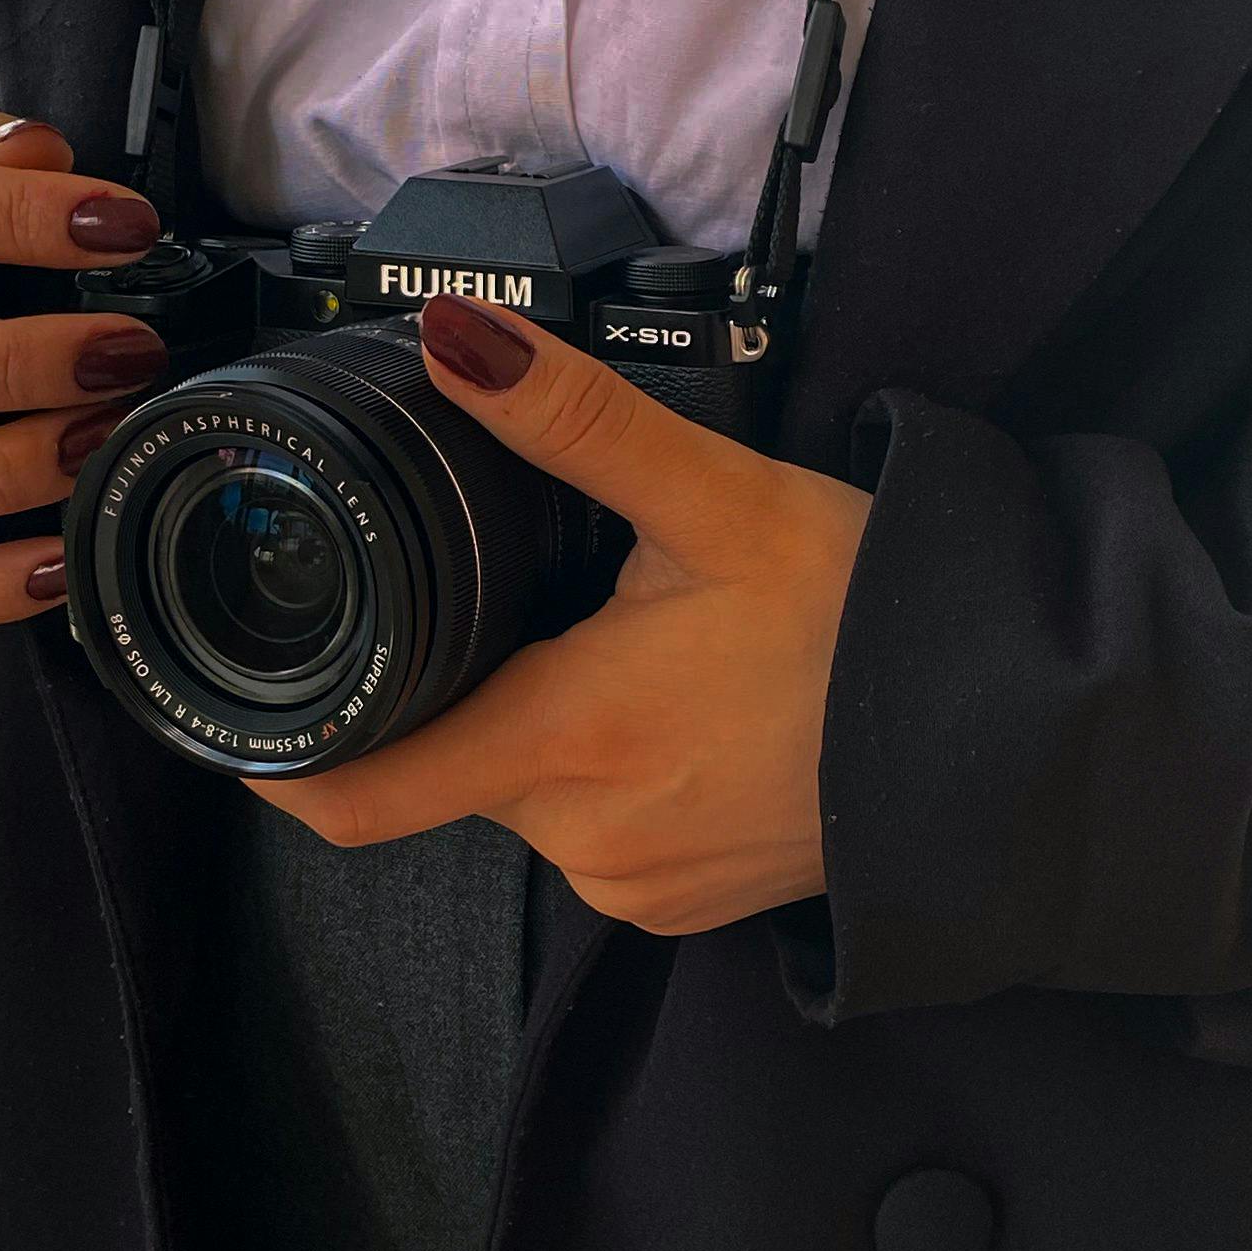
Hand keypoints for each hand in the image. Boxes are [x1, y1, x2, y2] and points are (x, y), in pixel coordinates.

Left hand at [250, 297, 870, 933]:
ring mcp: (633, 886)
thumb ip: (572, 421)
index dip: (286, 763)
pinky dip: (617, 775)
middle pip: (453, 765)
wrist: (1004, 736)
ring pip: (530, 796)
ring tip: (654, 659)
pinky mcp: (680, 908)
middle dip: (480, 685)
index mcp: (559, 739)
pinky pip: (601, 835)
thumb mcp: (714, 497)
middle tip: (566, 610)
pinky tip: (692, 718)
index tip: (247, 717)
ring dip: (554, 729)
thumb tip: (455, 343)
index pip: (359, 796)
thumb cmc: (868, 621)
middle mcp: (579, 837)